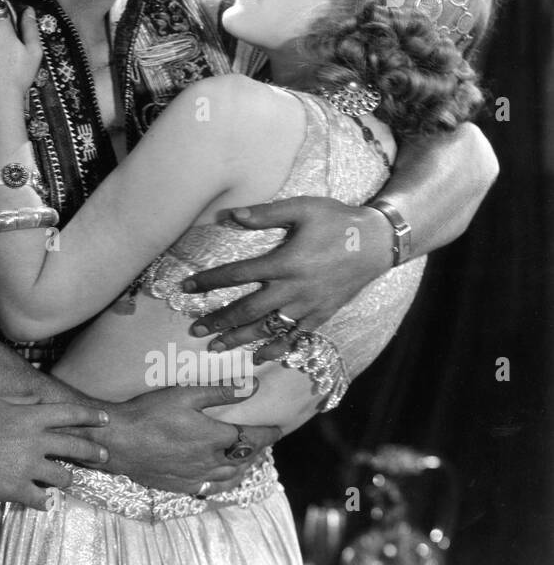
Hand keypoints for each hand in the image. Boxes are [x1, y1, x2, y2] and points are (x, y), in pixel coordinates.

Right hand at [0, 395, 110, 509]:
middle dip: (94, 451)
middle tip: (104, 456)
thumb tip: (39, 400)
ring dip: (65, 478)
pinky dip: (43, 501)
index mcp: (30, 418)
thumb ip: (21, 400)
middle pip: (76, 446)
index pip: (70, 413)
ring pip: (63, 477)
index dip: (91, 416)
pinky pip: (42, 500)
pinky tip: (43, 501)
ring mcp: (27, 467)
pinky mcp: (16, 488)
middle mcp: (34, 441)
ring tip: (63, 479)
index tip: (105, 419)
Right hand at [85, 383, 281, 494]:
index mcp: (216, 438)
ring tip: (245, 458)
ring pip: (230, 477)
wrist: (118, 441)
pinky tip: (218, 476)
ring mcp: (196, 477)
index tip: (279, 428)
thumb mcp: (186, 394)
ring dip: (242, 467)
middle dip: (258, 449)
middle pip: (245, 459)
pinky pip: (211, 488)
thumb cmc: (150, 413)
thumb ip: (222, 391)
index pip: (254, 437)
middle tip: (263, 441)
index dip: (269, 432)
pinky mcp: (181, 486)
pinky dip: (222, 481)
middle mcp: (211, 462)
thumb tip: (254, 386)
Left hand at [182, 197, 391, 356]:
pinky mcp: (322, 315)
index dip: (208, 282)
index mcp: (285, 262)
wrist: (378, 243)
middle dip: (218, 321)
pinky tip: (259, 357)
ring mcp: (308, 306)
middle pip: (247, 310)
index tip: (185, 288)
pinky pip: (295, 337)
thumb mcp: (302, 208)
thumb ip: (266, 214)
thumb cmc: (337, 221)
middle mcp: (294, 289)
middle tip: (194, 329)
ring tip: (216, 347)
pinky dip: (276, 348)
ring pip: (268, 328)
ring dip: (239, 339)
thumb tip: (231, 215)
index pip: (236, 275)